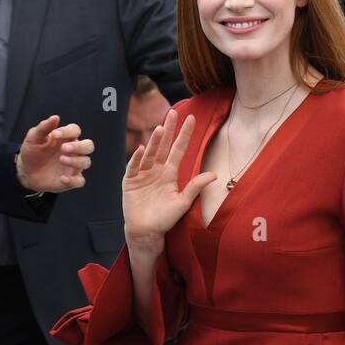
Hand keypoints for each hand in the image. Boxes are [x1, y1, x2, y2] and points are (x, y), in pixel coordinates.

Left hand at [16, 116, 93, 192]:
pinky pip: (80, 181)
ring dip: (76, 161)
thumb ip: (44, 127)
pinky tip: (62, 178)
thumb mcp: (34, 137)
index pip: (75, 130)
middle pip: (88, 146)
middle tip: (64, 148)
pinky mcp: (71, 180)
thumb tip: (55, 117)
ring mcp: (73, 166)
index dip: (68, 131)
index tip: (54, 135)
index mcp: (65, 138)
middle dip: (79, 146)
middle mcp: (73, 151)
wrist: (26, 171)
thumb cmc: (32, 151)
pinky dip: (74, 180)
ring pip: (86, 162)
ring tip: (61, 160)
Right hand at [123, 109, 216, 253]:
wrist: (146, 232)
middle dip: (168, 129)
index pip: (178, 150)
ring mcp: (143, 174)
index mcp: (170, 173)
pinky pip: (133, 167)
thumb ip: (195, 187)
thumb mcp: (183, 202)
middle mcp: (157, 170)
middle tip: (173, 112)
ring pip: (149, 154)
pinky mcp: (130, 181)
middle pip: (163, 146)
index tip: (191, 119)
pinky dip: (137, 159)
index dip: (184, 135)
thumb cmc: (165, 219)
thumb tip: (214, 175)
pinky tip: (141, 149)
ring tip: (159, 129)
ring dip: (154, 142)